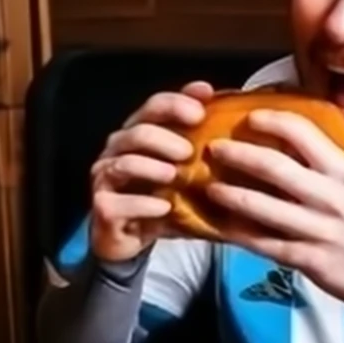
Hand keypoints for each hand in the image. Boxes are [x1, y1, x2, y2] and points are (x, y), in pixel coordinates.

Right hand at [89, 81, 212, 262]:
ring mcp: (105, 178)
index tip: (202, 106)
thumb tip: (241, 126)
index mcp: (139, 132)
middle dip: (165, 137)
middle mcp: (118, 150)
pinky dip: (143, 203)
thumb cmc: (163, 199)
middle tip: (190, 151)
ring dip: (151, 167)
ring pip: (125, 163)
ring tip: (174, 175)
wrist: (131, 240)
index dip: (176, 102)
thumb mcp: (188, 175)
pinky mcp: (103, 208)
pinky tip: (164, 207)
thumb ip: (207, 149)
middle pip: (138, 131)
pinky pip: (118, 201)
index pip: (154, 106)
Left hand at [205, 108, 343, 313]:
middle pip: (272, 166)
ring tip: (208, 187)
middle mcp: (331, 196)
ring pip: (259, 206)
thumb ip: (327, 167)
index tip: (248, 117)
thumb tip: (290, 144)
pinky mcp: (308, 260)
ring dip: (227, 194)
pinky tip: (220, 227)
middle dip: (236, 153)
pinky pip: (262, 243)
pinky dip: (236, 234)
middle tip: (214, 148)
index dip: (269, 120)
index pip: (301, 130)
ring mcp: (318, 229)